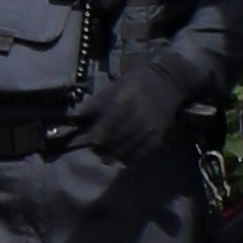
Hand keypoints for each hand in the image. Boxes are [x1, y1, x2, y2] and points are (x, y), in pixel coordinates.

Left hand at [72, 56, 187, 170]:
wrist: (168, 83)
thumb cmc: (135, 84)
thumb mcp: (113, 87)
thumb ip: (94, 105)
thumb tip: (74, 122)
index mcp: (124, 101)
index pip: (105, 128)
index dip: (95, 138)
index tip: (91, 140)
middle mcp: (138, 116)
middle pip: (113, 143)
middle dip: (101, 149)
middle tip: (97, 149)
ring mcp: (149, 129)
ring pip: (123, 153)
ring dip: (112, 156)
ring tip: (108, 153)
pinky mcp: (157, 138)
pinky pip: (137, 157)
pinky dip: (127, 159)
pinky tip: (122, 155)